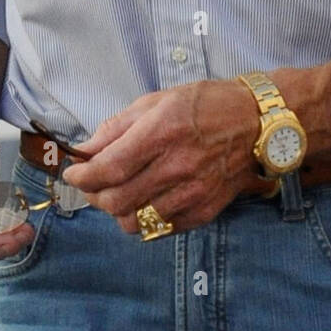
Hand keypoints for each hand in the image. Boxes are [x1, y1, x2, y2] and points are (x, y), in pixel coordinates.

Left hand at [62, 79, 262, 234]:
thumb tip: (87, 149)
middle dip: (94, 195)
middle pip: (117, 200)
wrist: (257, 122)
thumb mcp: (157, 101)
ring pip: (135, 222)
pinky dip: (144, 219)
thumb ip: (117, 127)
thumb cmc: (206, 105)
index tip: (74, 172)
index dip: (83, 175)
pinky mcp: (204, 211)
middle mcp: (178, 166)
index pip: (109, 168)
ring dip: (117, 211)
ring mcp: (193, 193)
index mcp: (163, 132)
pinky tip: (145, 201)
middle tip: (91, 184)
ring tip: (117, 194)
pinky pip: (161, 229)